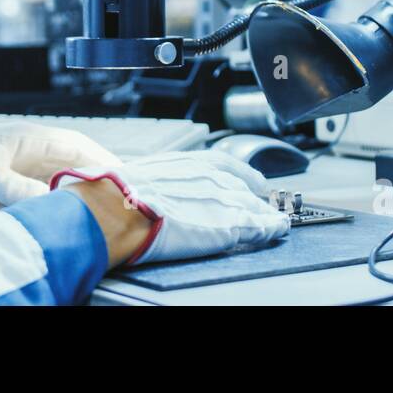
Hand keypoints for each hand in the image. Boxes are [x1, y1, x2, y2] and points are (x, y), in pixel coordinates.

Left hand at [0, 117, 120, 204]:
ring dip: (83, 180)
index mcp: (30, 136)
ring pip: (63, 167)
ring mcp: (24, 157)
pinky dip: (64, 188)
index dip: (101, 160)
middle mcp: (32, 144)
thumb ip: (15, 187)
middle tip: (123, 189)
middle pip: (75, 156)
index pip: (76, 146)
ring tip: (104, 197)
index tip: (122, 174)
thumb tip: (48, 201)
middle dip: (99, 170)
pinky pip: (48, 179)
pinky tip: (69, 201)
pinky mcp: (15, 170)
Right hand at [51, 150, 290, 264]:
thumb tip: (145, 190)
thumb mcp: (143, 174)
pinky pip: (258, 227)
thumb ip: (157, 180)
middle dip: (254, 199)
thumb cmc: (119, 193)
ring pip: (253, 208)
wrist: (115, 209)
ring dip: (265, 215)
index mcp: (190, 162)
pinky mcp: (227, 225)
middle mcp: (210, 176)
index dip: (243, 175)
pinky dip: (270, 229)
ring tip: (274, 222)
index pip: (226, 166)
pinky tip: (277, 230)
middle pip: (242, 188)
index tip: (255, 181)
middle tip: (263, 207)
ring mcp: (221, 200)